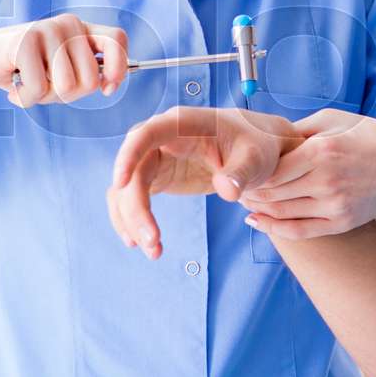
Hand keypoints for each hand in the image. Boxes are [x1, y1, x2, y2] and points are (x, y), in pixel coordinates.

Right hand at [0, 14, 128, 107]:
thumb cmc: (25, 70)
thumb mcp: (62, 71)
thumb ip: (87, 74)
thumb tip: (109, 82)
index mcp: (81, 29)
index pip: (117, 40)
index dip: (118, 69)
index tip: (107, 88)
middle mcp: (68, 24)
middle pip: (91, 79)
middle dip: (68, 95)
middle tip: (45, 85)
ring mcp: (46, 30)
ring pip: (66, 87)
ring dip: (45, 97)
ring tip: (28, 83)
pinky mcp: (24, 42)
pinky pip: (39, 89)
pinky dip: (24, 98)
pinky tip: (13, 85)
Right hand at [108, 106, 301, 258]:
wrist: (256, 151)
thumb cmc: (256, 146)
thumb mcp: (256, 157)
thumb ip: (242, 172)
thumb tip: (227, 190)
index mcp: (182, 124)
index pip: (146, 134)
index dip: (128, 155)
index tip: (119, 183)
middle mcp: (162, 138)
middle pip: (133, 171)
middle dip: (135, 208)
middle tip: (152, 242)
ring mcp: (155, 157)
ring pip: (127, 189)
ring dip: (132, 220)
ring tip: (153, 252)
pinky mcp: (156, 176)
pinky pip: (133, 198)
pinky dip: (133, 220)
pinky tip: (144, 244)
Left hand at [239, 108, 375, 240]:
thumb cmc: (369, 137)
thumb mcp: (334, 120)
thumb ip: (298, 129)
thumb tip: (263, 138)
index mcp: (323, 151)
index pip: (272, 169)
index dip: (249, 173)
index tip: (238, 170)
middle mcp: (328, 180)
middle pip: (273, 192)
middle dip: (248, 191)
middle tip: (234, 187)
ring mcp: (335, 205)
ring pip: (282, 213)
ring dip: (257, 209)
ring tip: (245, 200)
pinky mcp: (341, 223)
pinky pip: (299, 231)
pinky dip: (273, 228)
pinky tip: (258, 221)